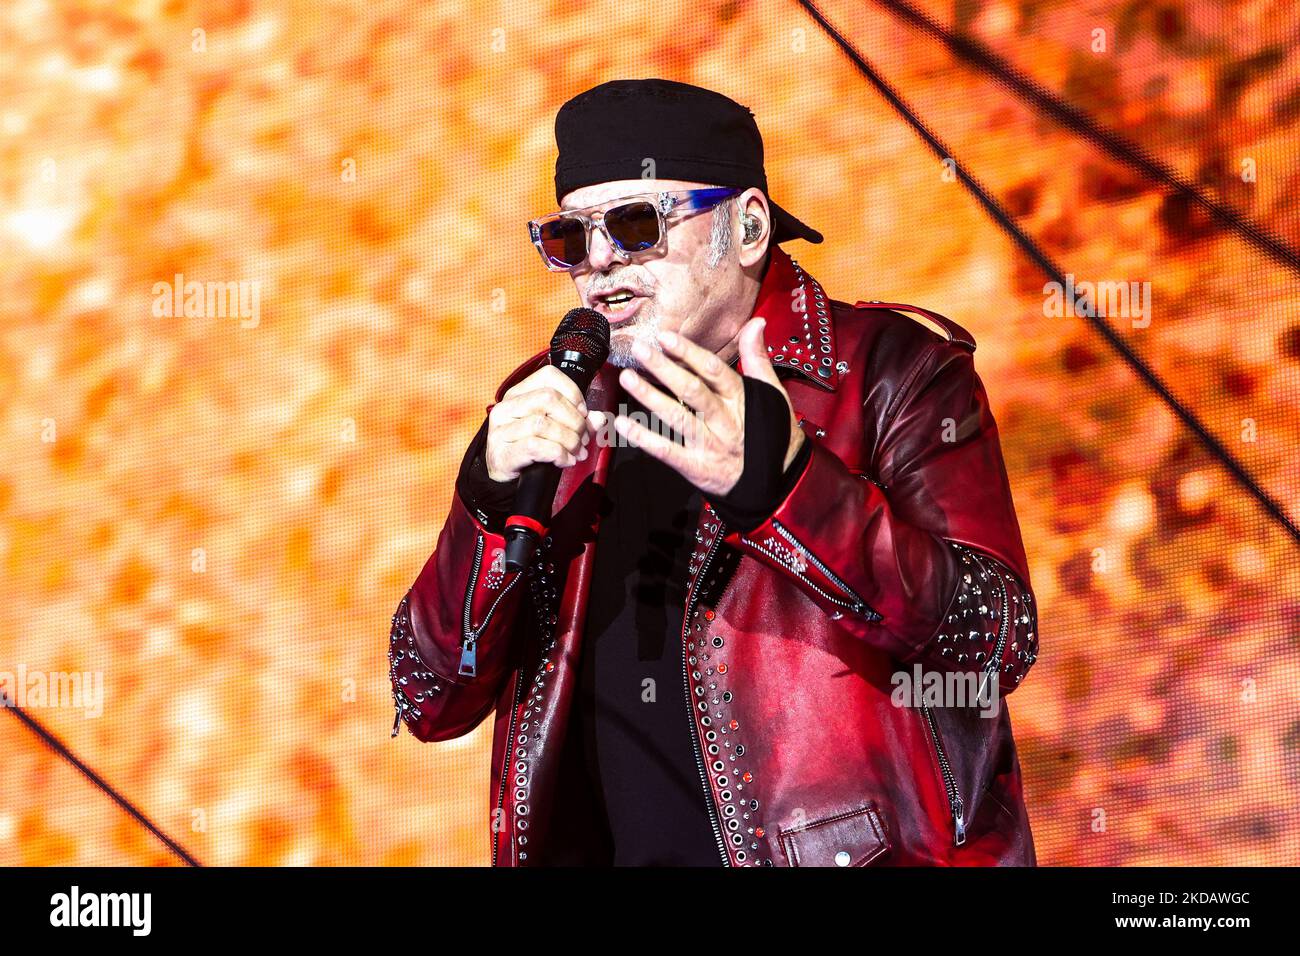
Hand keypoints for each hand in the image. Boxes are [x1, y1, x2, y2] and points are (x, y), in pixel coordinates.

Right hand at [485, 366, 600, 480]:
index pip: (548, 376)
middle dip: (574, 420)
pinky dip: (558, 454)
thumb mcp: (554, 429)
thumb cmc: (529, 449)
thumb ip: (577, 420)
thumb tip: (599, 418)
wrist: (506, 475)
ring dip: (568, 440)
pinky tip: (565, 461)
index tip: (582, 412)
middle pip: (548, 398)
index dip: (572, 392)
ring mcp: (500, 430)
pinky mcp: (502, 453)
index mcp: (518, 394)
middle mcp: (506, 407)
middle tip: (582, 437)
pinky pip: (536, 446)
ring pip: (543, 424)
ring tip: (576, 452)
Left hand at [613, 317, 805, 496]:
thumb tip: (756, 322)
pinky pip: (668, 452)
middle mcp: (725, 420)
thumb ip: (757, 357)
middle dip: (664, 369)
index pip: (713, 371)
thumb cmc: (771, 430)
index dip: (688, 353)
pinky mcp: (698, 468)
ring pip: (678, 418)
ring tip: (626, 378)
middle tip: (640, 350)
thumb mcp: (771, 392)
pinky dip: (645, 439)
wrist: (779, 480)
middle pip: (692, 391)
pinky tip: (623, 424)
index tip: (665, 336)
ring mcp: (711, 445)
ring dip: (650, 397)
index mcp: (741, 398)